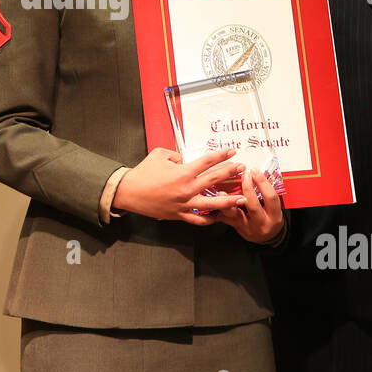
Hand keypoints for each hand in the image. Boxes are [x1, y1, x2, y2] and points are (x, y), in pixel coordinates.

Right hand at [112, 147, 246, 224]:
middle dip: (231, 173)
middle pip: (214, 180)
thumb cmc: (143, 172)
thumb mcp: (160, 154)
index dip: (222, 155)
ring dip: (229, 200)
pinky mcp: (179, 215)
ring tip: (241, 198)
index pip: (207, 161)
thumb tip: (186, 161)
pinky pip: (198, 220)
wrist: (129, 192)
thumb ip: (176, 155)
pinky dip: (209, 219)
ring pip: (212, 204)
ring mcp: (184, 204)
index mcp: (183, 172)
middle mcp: (186, 189)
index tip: (233, 151)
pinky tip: (218, 216)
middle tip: (243, 169)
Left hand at [215, 165, 284, 242]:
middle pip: (253, 205)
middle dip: (247, 188)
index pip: (270, 198)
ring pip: (235, 214)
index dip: (262, 183)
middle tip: (243, 174)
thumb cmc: (269, 218)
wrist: (265, 237)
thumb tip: (255, 174)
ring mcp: (247, 227)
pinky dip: (217, 209)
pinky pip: (224, 218)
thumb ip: (266, 194)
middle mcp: (261, 223)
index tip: (255, 171)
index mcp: (274, 216)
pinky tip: (211, 202)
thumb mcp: (274, 208)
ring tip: (222, 191)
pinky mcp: (236, 227)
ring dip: (227, 202)